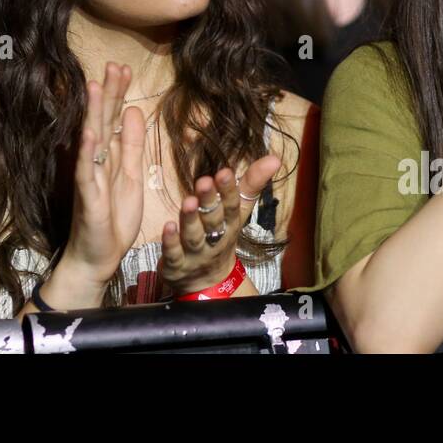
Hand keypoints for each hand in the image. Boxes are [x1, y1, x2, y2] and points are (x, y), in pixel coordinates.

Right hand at [57, 64, 147, 290]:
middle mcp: (96, 160)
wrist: (99, 255)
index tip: (123, 68)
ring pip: (92, 138)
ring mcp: (90, 176)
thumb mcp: (131, 175)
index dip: (119, 94)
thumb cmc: (113, 217)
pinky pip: (87, 169)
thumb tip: (134, 111)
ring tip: (95, 85)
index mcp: (109, 155)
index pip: (114, 118)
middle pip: (103, 120)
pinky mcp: (87, 195)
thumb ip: (132, 144)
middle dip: (108, 93)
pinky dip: (88, 150)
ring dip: (94, 112)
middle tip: (112, 65)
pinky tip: (89, 131)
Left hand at [159, 154, 279, 296]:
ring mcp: (195, 253)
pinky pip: (174, 254)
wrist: (209, 284)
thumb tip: (274, 158)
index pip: (232, 206)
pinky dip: (171, 241)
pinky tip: (168, 226)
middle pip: (213, 220)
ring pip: (193, 236)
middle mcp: (214, 238)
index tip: (225, 172)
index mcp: (230, 223)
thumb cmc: (221, 236)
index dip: (229, 190)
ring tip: (188, 202)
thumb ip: (252, 183)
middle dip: (209, 201)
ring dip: (190, 219)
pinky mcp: (177, 265)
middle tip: (204, 181)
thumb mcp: (238, 212)